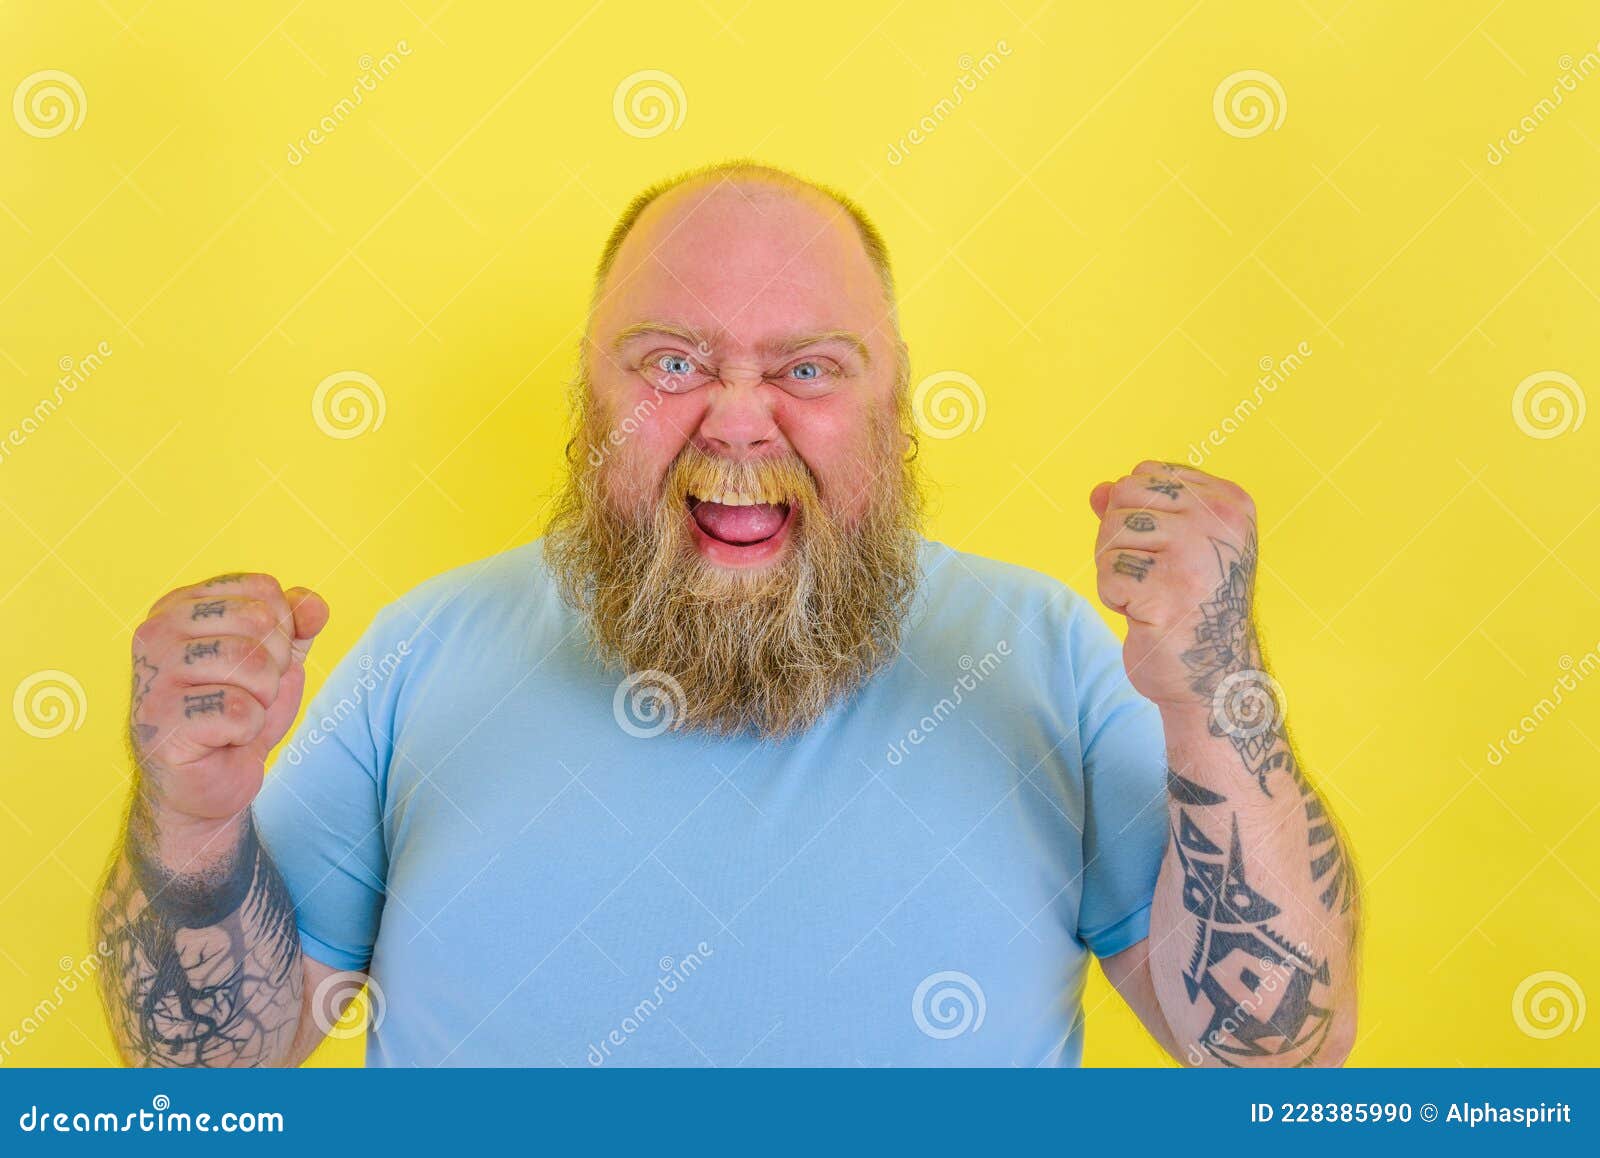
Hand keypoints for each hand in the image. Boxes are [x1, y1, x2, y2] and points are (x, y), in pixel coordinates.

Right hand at [129, 573, 328, 828]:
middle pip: (259, 621)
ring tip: (234, 715)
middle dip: (274, 665)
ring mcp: (153, 675)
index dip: (281, 630)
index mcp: (180, 605)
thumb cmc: (238, 711)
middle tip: (246, 694)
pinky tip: (222, 738)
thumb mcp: (278, 658)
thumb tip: (314, 606)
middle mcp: (156, 631)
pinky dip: (247, 731)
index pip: (262, 590)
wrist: (212, 779)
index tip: (254, 660)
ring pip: (254, 665)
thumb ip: (298, 623)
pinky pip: (241, 712)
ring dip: (262, 700)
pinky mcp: (161, 720)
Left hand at [1089, 461, 1258, 711]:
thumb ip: (1138, 510)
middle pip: (1122, 499)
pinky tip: (1145, 614)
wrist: (1214, 675)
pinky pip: (1107, 574)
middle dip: (1119, 540)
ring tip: (1148, 594)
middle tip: (1150, 575)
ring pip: (1110, 535)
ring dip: (1115, 570)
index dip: (1137, 514)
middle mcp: (1217, 522)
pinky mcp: (1164, 593)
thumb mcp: (1174, 547)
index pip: (1145, 474)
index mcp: (1229, 502)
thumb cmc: (1191, 606)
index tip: (1167, 551)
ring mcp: (1192, 557)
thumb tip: (1099, 489)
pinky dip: (1114, 598)